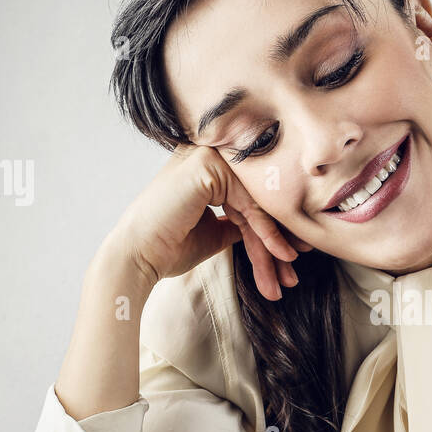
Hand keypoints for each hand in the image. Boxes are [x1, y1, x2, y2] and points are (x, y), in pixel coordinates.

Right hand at [114, 143, 310, 299]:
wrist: (138, 257)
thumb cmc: (168, 247)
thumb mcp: (215, 231)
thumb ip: (240, 221)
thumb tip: (270, 225)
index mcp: (205, 165)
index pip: (249, 197)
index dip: (271, 230)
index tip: (291, 257)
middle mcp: (206, 153)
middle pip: (255, 200)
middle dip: (277, 241)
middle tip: (293, 274)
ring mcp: (206, 154)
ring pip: (256, 204)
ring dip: (274, 245)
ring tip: (288, 278)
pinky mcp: (208, 165)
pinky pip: (249, 204)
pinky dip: (267, 233)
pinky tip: (282, 256)